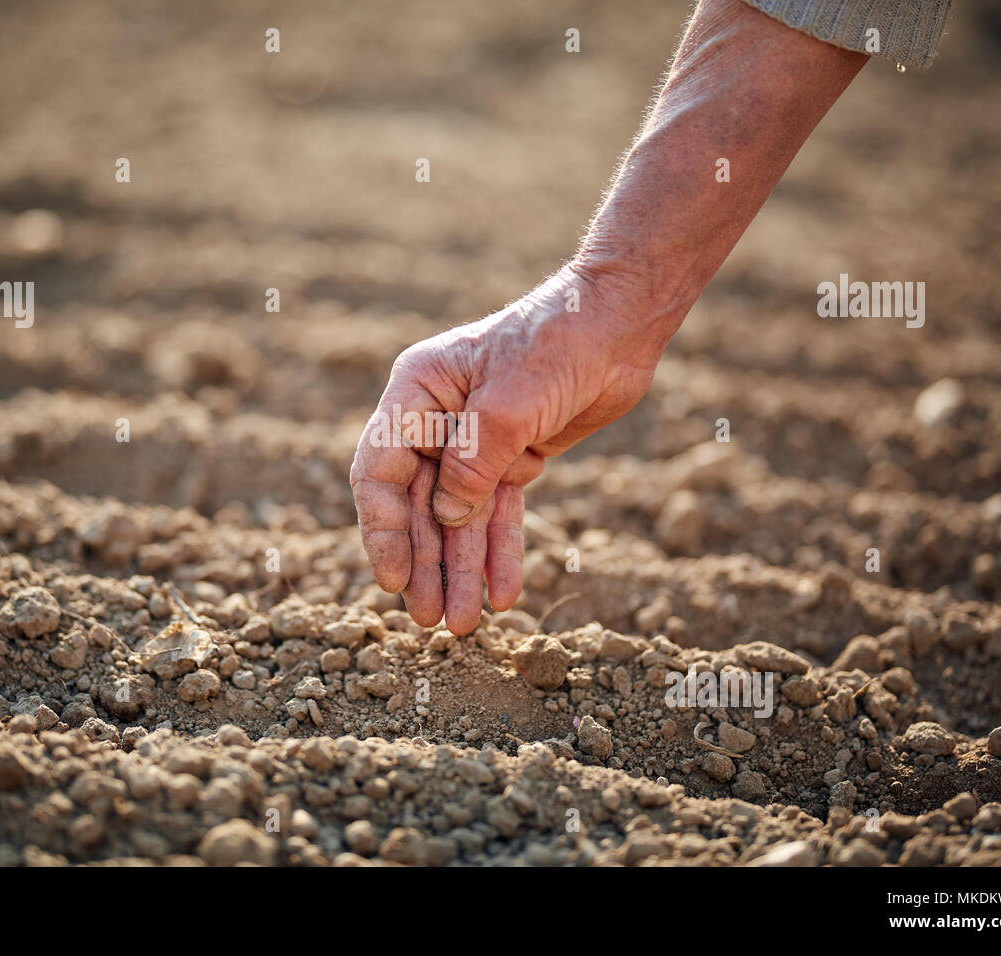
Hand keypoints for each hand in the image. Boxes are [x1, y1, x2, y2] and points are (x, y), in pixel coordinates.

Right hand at [349, 262, 663, 634]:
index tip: (392, 580)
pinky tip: (503, 593)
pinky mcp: (511, 458)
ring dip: (460, 570)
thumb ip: (473, 464)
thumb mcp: (509, 405)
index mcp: (417, 392)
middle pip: (418, 505)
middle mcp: (436, 419)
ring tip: (464, 623)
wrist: (619, 325)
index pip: (381, 469)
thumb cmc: (558, 342)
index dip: (383, 528)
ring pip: (458, 518)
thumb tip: (446, 518)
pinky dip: (500, 552)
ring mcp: (473, 442)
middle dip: (425, 563)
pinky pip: (498, 514)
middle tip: (429, 620)